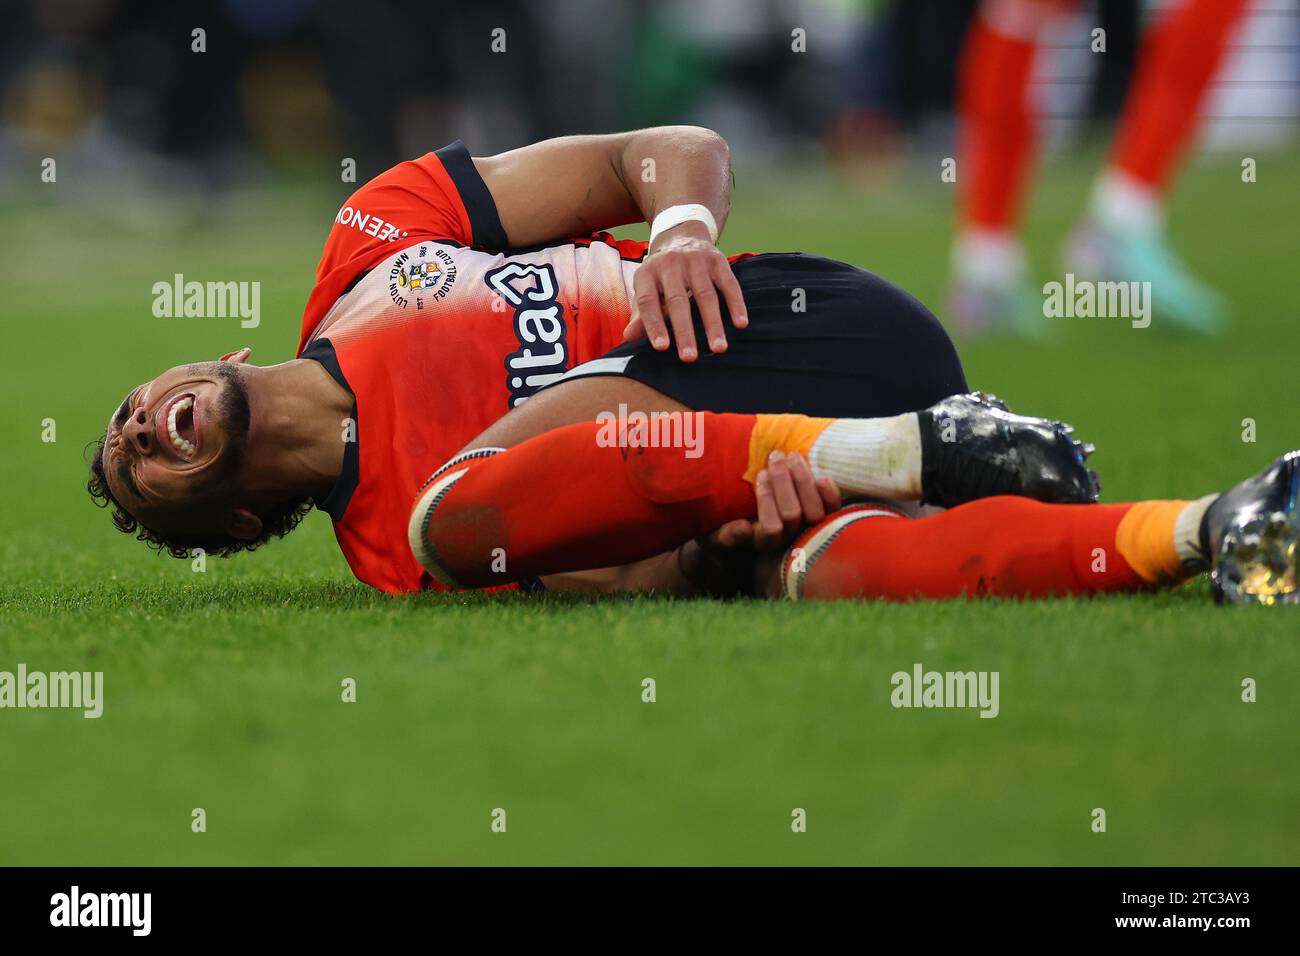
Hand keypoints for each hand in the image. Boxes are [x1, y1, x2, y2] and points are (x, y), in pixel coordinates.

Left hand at [624, 220, 747, 361]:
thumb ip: (641, 314)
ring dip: (713, 324)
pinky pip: (729, 284)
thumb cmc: (662, 276)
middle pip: (678, 301)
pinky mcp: (718, 260)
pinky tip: (741, 324)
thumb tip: (628, 337)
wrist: (682, 237)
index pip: (649, 302)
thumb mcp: (647, 290)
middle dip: (684, 331)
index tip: (662, 348)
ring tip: (719, 348)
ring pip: (706, 295)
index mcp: (648, 273)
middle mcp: (670, 264)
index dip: (654, 325)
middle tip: (689, 358)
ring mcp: (695, 260)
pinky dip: (736, 304)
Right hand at [704, 451, 841, 553]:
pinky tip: (820, 475)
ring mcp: (808, 530)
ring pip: (814, 511)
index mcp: (763, 544)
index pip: (770, 528)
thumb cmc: (730, 531)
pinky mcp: (825, 518)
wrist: (753, 532)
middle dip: (783, 481)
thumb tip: (744, 527)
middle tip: (774, 456)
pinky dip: (829, 492)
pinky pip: (833, 509)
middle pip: (792, 514)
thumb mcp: (717, 535)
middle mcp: (788, 540)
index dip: (766, 500)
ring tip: (791, 456)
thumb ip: (726, 535)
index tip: (760, 475)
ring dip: (803, 480)